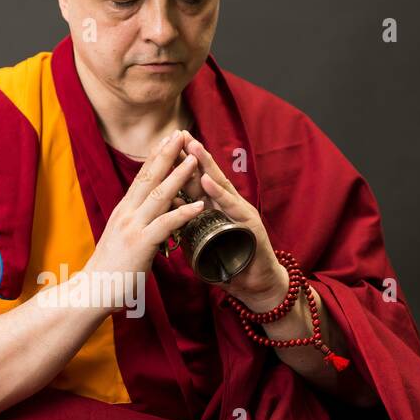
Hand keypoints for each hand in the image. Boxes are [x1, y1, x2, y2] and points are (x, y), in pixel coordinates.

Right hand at [83, 130, 206, 310]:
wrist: (91, 291)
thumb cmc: (108, 270)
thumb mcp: (121, 239)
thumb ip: (134, 225)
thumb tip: (146, 218)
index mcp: (123, 211)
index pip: (140, 177)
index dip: (155, 156)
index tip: (168, 139)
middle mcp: (126, 213)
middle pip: (149, 177)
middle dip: (167, 154)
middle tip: (182, 134)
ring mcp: (132, 227)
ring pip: (159, 195)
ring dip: (179, 176)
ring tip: (195, 159)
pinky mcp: (140, 244)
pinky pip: (166, 224)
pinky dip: (184, 213)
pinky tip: (199, 204)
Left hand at [170, 132, 288, 310]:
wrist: (255, 285)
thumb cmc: (229, 263)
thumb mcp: (202, 241)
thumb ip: (188, 223)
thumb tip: (170, 207)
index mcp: (214, 208)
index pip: (195, 181)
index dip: (181, 164)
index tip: (164, 146)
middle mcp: (228, 205)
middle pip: (207, 175)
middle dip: (193, 155)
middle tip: (178, 134)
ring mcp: (240, 212)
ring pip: (221, 184)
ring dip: (206, 165)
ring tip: (192, 146)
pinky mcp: (250, 224)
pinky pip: (231, 207)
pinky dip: (219, 193)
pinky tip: (208, 180)